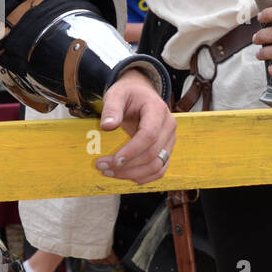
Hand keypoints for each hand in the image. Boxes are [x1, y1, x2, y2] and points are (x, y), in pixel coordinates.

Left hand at [95, 68, 176, 183]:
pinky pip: (159, 170)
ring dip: (132, 174)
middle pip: (152, 154)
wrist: (141, 95)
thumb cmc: (129, 94)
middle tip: (102, 166)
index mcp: (158, 110)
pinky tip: (123, 174)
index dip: (132, 151)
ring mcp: (170, 140)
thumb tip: (107, 126)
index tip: (114, 160)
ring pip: (157, 166)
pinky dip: (142, 177)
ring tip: (109, 172)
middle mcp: (169, 126)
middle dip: (126, 166)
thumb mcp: (116, 94)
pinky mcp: (166, 150)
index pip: (149, 135)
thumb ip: (111, 108)